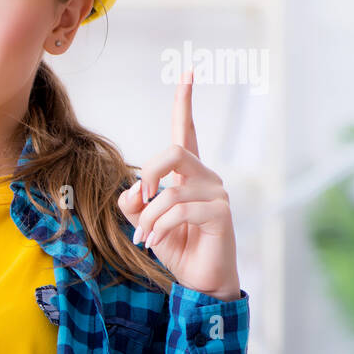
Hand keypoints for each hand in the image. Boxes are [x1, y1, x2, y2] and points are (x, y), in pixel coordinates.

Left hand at [117, 69, 241, 301]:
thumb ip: (133, 202)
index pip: (186, 130)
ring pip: (170, 191)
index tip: (188, 72)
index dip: (185, 102)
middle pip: (173, 151)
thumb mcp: (144, 222)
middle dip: (148, 175)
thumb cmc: (175, 246)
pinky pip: (179, 211)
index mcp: (187, 174)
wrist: (199, 280)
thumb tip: (133, 190)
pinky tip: (156, 243)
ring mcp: (216, 193)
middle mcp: (205, 177)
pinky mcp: (220, 213)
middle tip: (139, 202)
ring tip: (144, 238)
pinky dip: (159, 228)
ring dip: (148, 218)